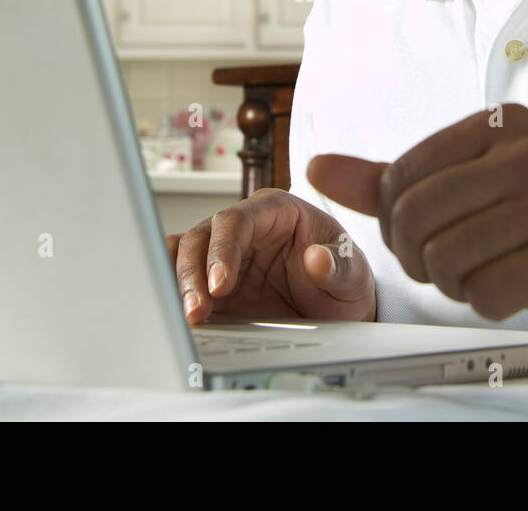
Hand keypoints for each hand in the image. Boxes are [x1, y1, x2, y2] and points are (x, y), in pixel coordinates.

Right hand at [166, 187, 375, 324]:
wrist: (337, 309)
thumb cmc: (344, 278)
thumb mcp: (353, 275)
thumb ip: (339, 266)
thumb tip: (316, 258)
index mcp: (275, 210)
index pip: (237, 219)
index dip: (223, 248)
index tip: (221, 283)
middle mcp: (244, 228)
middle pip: (202, 237)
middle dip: (193, 273)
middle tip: (197, 310)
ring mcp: (224, 254)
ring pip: (184, 256)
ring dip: (179, 285)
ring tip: (188, 318)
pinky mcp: (212, 282)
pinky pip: (181, 278)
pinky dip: (174, 292)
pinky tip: (177, 313)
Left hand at [306, 103, 527, 354]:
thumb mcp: (474, 185)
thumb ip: (393, 179)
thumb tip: (318, 169)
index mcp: (505, 123)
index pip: (404, 173)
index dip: (397, 219)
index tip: (425, 234)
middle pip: (418, 216)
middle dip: (419, 256)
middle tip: (449, 266)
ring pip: (446, 258)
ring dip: (454, 283)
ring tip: (486, 274)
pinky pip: (485, 294)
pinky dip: (488, 305)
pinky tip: (516, 291)